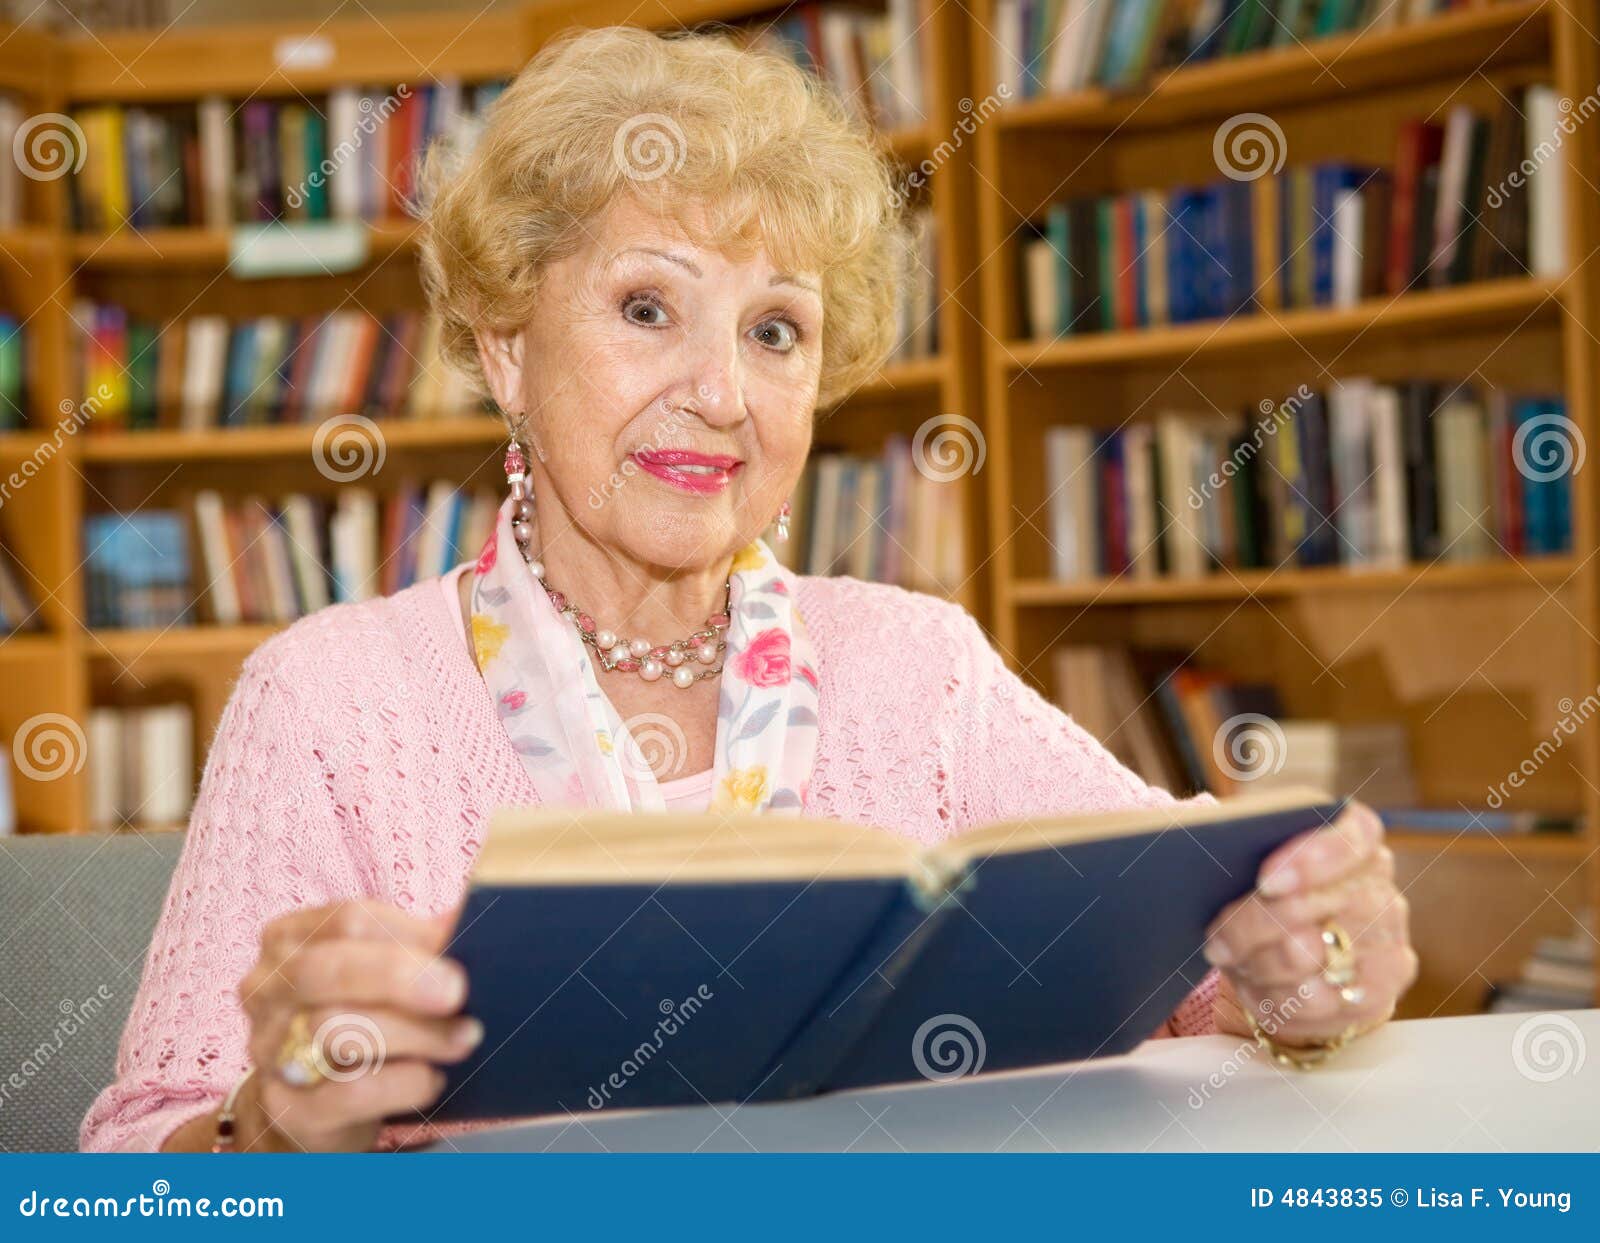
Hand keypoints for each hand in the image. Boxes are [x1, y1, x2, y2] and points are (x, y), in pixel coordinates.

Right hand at [234, 898, 478, 1151]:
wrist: (314, 1107)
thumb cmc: (360, 1019)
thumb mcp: (381, 973)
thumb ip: (419, 945)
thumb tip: (469, 921)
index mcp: (291, 939)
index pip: (350, 921)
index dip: (410, 934)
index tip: (459, 947)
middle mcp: (267, 989)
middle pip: (328, 969)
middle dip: (400, 978)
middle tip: (457, 992)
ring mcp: (268, 1050)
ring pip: (335, 1029)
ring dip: (415, 1033)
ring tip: (463, 1038)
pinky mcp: (286, 1108)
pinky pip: (349, 1092)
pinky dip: (402, 1084)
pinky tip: (432, 1079)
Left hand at [1203, 801, 1417, 1048]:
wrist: (1280, 960)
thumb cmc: (1258, 896)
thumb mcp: (1246, 866)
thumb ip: (1241, 854)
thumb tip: (1235, 872)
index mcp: (1355, 838)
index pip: (1354, 834)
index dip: (1313, 858)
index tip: (1267, 881)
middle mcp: (1379, 890)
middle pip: (1331, 900)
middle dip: (1265, 922)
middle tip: (1220, 938)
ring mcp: (1387, 945)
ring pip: (1324, 957)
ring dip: (1264, 964)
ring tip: (1232, 958)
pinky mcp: (1380, 994)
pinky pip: (1326, 1002)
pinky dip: (1279, 997)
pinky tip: (1256, 986)